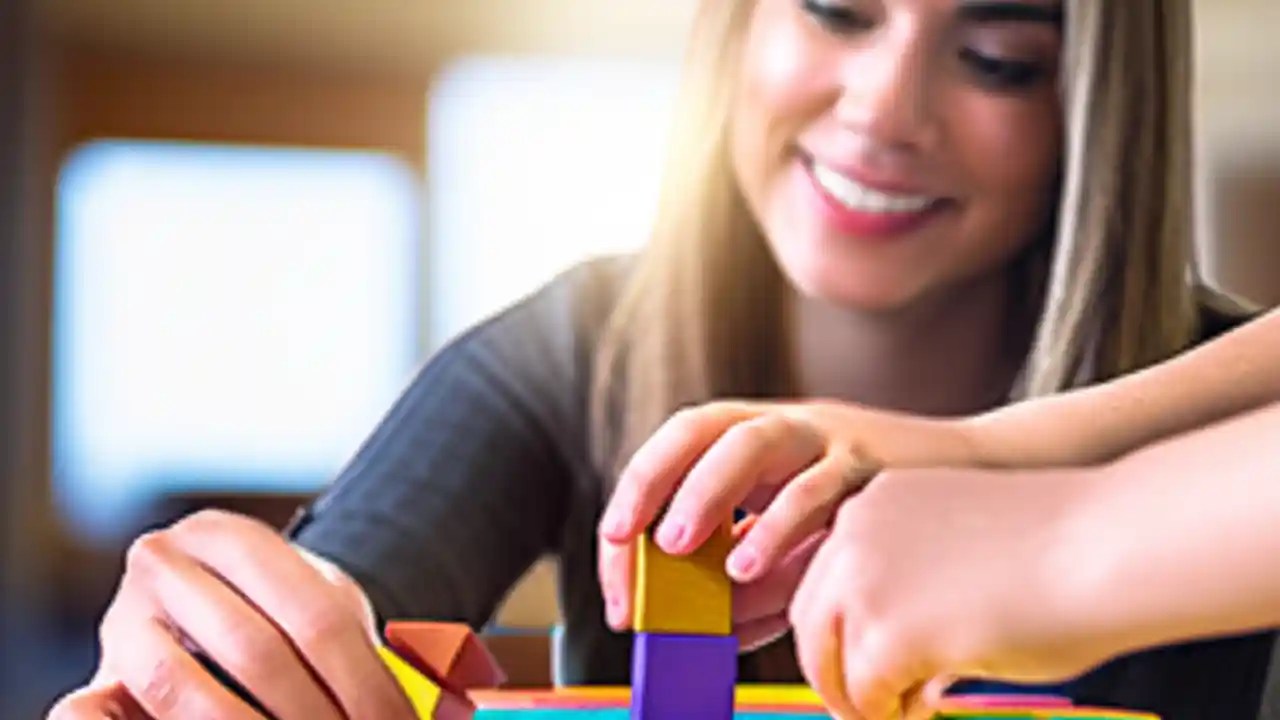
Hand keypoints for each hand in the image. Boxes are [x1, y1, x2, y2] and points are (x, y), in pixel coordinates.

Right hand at [47, 510, 414, 719]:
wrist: (202, 611)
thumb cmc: (276, 612)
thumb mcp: (321, 606)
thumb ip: (362, 646)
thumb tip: (442, 702)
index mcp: (232, 534)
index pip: (317, 617)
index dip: (365, 685)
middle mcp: (168, 560)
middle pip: (261, 655)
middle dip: (320, 717)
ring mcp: (124, 613)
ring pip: (194, 695)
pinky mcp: (103, 667)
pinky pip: (150, 713)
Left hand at [598, 400, 976, 630]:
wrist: (988, 484)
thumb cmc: (885, 523)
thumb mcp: (805, 550)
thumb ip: (757, 582)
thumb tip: (704, 628)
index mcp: (760, 442)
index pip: (680, 450)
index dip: (637, 493)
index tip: (611, 551)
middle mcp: (786, 425)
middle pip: (701, 428)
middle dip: (651, 478)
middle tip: (620, 537)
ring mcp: (829, 435)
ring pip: (752, 440)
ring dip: (703, 491)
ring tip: (671, 546)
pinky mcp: (872, 459)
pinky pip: (816, 485)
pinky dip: (775, 524)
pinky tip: (745, 566)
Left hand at [790, 467, 1108, 719]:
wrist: (1112, 543)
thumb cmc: (1063, 547)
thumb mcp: (957, 543)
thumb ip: (911, 579)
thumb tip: (888, 649)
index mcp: (873, 503)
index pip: (824, 579)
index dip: (840, 632)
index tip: (859, 665)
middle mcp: (854, 533)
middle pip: (811, 623)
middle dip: (834, 674)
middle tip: (867, 709)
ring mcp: (865, 582)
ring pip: (830, 665)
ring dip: (862, 701)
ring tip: (906, 713)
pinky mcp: (887, 634)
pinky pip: (867, 695)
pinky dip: (892, 715)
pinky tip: (931, 711)